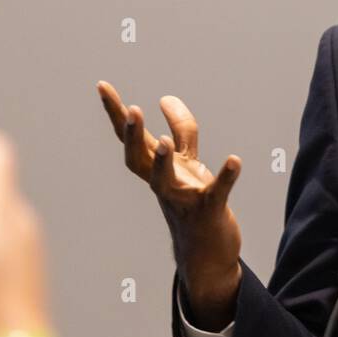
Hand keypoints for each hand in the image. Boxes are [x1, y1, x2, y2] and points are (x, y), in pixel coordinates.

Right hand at [96, 81, 242, 329]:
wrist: (206, 251)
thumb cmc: (193, 202)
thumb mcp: (187, 161)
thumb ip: (180, 129)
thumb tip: (166, 98)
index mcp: (156, 168)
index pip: (131, 138)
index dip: (116, 113)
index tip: (102, 85)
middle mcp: (163, 184)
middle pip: (138, 160)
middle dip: (133, 136)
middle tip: (132, 109)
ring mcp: (183, 199)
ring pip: (164, 181)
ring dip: (161, 161)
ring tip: (162, 140)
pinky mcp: (209, 212)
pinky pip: (216, 194)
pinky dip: (225, 177)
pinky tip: (235, 161)